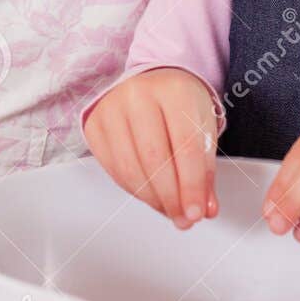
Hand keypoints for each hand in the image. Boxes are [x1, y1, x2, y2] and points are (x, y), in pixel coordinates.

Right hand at [84, 69, 218, 229]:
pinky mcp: (94, 124)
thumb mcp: (203, 129)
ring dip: (152, 199)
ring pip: (130, 168)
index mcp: (174, 90)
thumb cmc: (181, 106)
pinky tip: (150, 195)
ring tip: (169, 209)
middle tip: (184, 218)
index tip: (197, 212)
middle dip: (171, 197)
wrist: (153, 82)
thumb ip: (205, 170)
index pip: (185, 145)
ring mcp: (111, 108)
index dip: (191, 185)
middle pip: (155, 159)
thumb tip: (204, 208)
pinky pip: (113, 169)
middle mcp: (138, 94)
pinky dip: (134, 190)